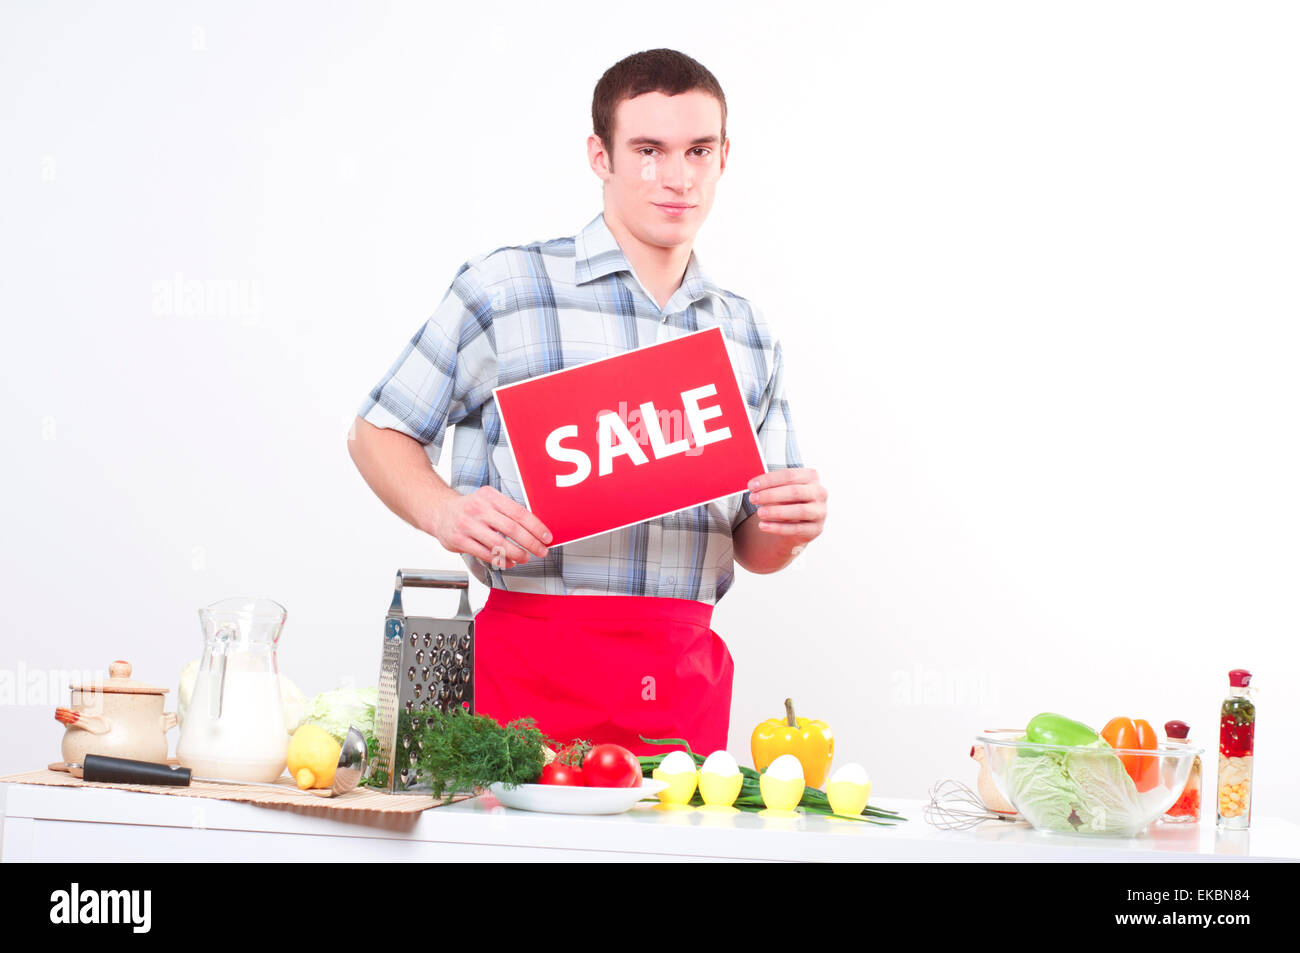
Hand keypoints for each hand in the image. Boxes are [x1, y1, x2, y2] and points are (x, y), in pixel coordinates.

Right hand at [430, 486, 552, 569]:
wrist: (440, 511)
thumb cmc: (470, 508)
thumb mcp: (489, 500)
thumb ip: (508, 511)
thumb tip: (535, 528)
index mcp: (490, 497)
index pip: (519, 512)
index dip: (536, 526)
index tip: (546, 537)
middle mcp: (478, 509)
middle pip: (511, 529)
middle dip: (530, 543)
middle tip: (541, 551)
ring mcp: (467, 525)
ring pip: (498, 544)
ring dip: (516, 554)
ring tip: (525, 558)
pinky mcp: (459, 540)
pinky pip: (485, 554)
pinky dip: (501, 561)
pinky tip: (509, 562)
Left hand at [747, 467, 827, 548]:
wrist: (799, 522)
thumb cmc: (789, 500)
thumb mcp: (783, 489)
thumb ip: (772, 485)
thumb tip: (754, 486)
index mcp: (811, 477)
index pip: (789, 475)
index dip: (769, 480)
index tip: (752, 486)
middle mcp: (819, 492)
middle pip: (795, 492)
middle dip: (771, 495)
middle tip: (753, 499)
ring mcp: (820, 511)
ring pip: (799, 510)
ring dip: (776, 511)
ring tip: (759, 513)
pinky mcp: (816, 529)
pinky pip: (796, 529)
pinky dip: (778, 528)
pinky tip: (763, 526)